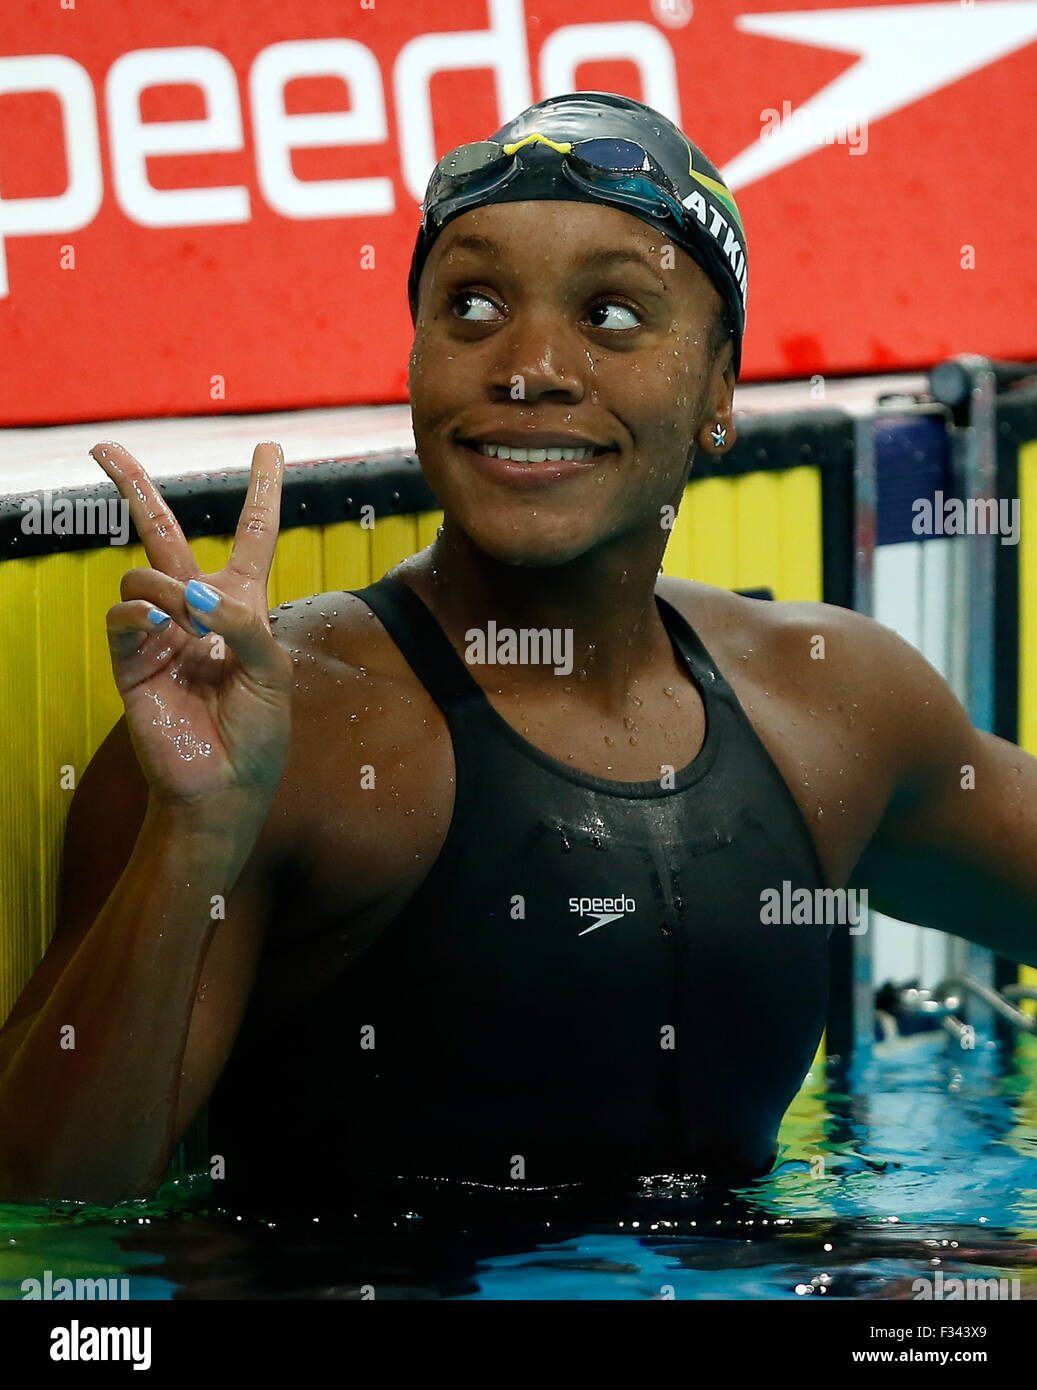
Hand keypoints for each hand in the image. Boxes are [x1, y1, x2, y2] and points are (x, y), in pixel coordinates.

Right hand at [93, 441, 293, 814]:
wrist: (224, 786)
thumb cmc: (259, 732)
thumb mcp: (275, 673)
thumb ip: (245, 623)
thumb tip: (194, 591)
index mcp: (243, 606)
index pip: (254, 535)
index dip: (262, 491)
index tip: (269, 447)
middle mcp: (197, 610)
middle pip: (164, 532)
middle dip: (135, 487)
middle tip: (103, 448)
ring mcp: (159, 630)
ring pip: (146, 572)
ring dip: (171, 592)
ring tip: (190, 633)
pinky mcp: (129, 657)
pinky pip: (122, 612)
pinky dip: (141, 615)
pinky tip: (161, 633)